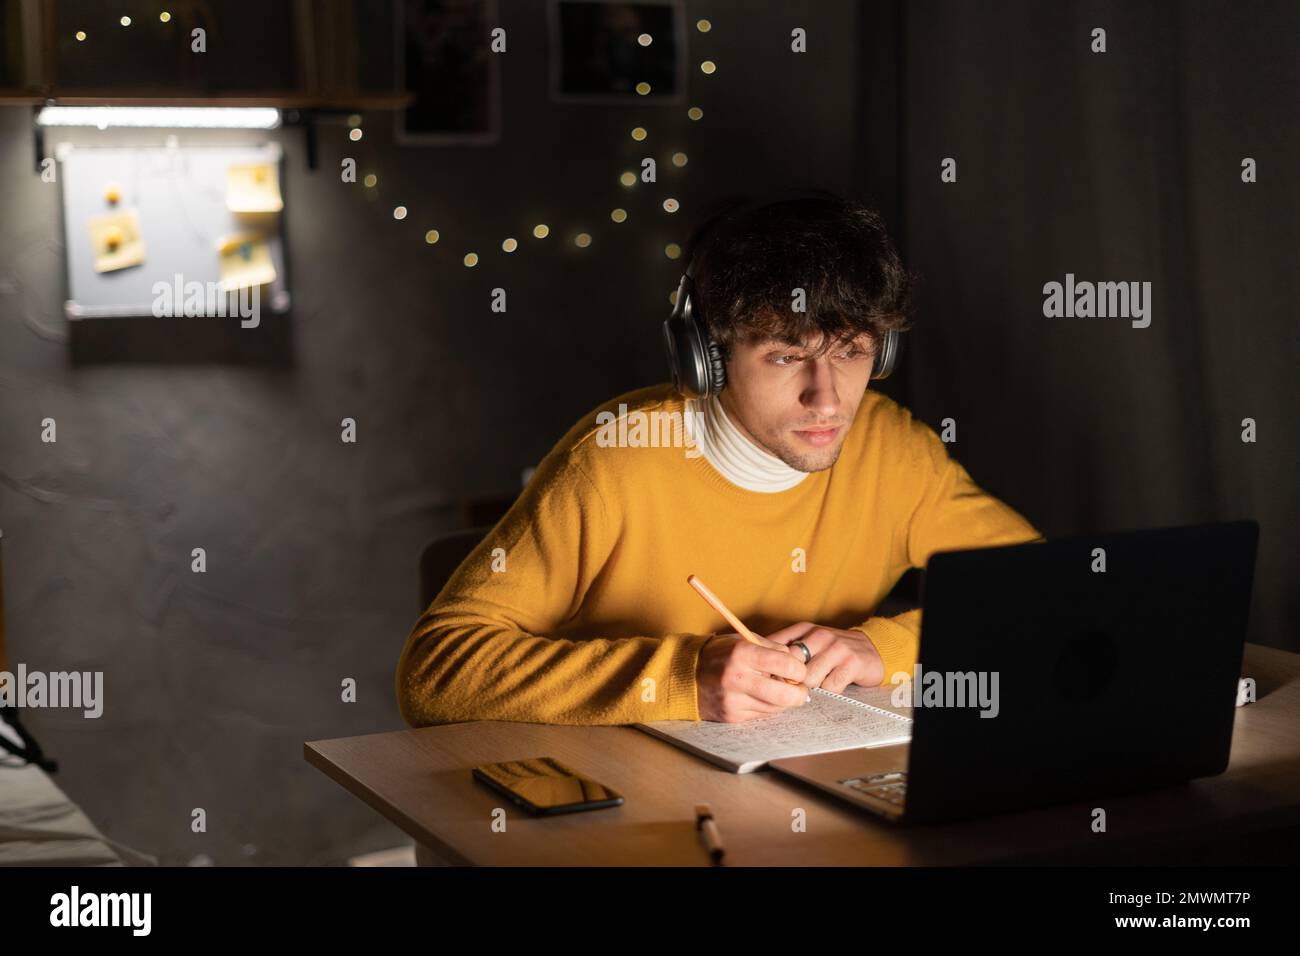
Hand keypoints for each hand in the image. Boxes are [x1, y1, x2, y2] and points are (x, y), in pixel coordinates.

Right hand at [695, 633, 808, 721]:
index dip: (799, 669)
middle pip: (785, 695)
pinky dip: (767, 707)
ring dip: (783, 701)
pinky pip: (761, 715)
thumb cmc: (719, 653)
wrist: (685, 674)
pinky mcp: (732, 716)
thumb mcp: (744, 640)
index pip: (786, 665)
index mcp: (742, 653)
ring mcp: (733, 700)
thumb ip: (773, 649)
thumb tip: (799, 663)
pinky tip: (760, 697)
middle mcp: (737, 678)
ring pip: (775, 708)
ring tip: (777, 690)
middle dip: (799, 694)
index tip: (798, 670)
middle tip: (800, 689)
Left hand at [764, 622, 883, 693]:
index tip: (771, 679)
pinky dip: (830, 692)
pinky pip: (830, 687)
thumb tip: (758, 667)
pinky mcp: (851, 663)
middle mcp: (819, 635)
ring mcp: (836, 648)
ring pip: (809, 679)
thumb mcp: (809, 643)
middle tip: (796, 688)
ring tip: (819, 685)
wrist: (873, 650)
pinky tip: (835, 685)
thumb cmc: (834, 651)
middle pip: (791, 666)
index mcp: (804, 629)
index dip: (771, 667)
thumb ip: (787, 650)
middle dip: (791, 681)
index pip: (776, 647)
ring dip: (813, 688)